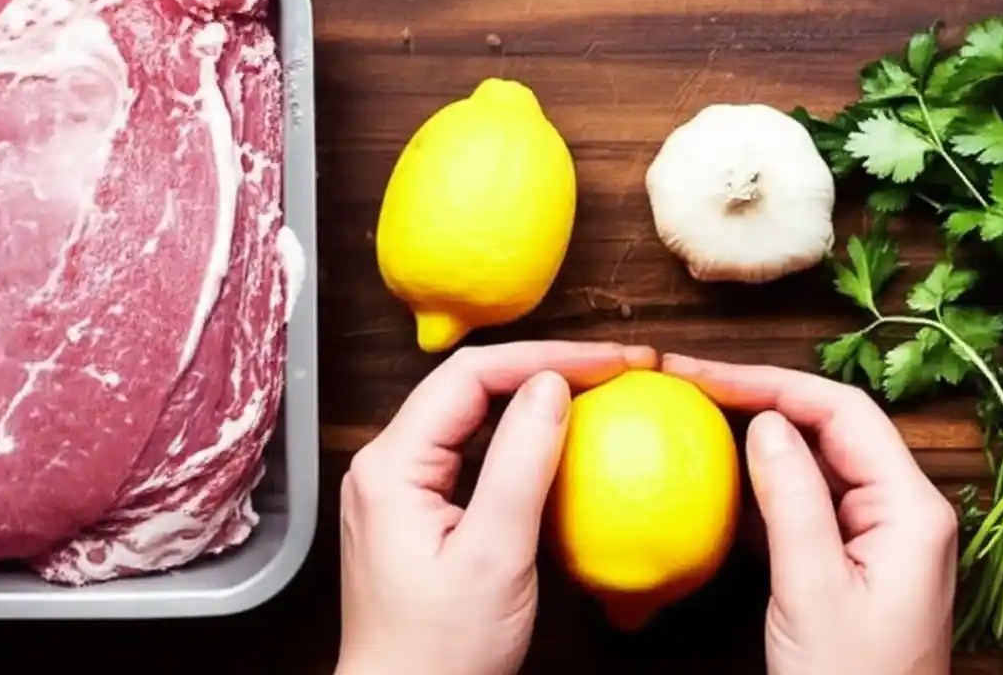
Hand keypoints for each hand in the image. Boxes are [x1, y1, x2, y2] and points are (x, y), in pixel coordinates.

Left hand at [336, 341, 657, 674]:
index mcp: (391, 464)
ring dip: (535, 400)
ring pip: (472, 417)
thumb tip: (552, 385)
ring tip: (599, 391)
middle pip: (469, 387)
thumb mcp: (494, 555)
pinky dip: (521, 442)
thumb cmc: (441, 651)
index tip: (610, 361)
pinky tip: (564, 444)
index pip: (470, 375)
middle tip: (616, 369)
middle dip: (544, 368)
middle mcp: (386, 464)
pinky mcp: (419, 513)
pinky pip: (473, 456)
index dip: (545, 357)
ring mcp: (400, 489)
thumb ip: (522, 463)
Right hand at [663, 355, 956, 674]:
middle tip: (691, 387)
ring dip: (759, 439)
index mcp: (911, 508)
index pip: (841, 413)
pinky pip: (809, 505)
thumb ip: (792, 499)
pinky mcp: (855, 562)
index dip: (771, 383)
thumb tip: (764, 420)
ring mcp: (880, 536)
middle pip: (831, 428)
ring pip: (818, 463)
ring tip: (696, 417)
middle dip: (762, 398)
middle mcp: (903, 510)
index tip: (705, 376)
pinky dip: (764, 488)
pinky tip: (718, 481)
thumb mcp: (811, 589)